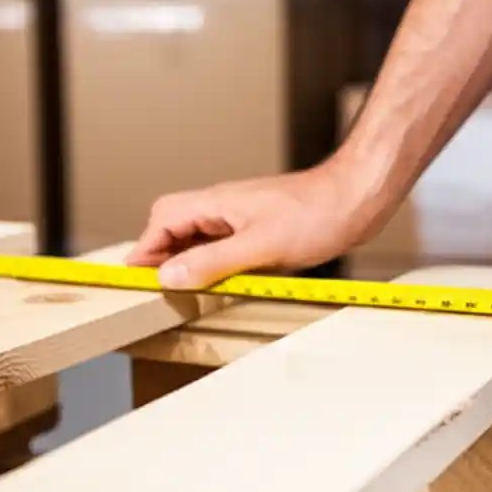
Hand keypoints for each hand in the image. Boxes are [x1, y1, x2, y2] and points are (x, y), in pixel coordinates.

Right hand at [125, 161, 386, 289]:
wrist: (357, 198)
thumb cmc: (315, 214)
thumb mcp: (259, 247)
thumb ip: (211, 262)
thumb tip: (168, 276)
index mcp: (214, 203)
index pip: (161, 221)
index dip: (144, 251)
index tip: (135, 280)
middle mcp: (222, 207)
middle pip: (173, 228)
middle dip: (162, 258)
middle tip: (159, 291)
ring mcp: (241, 218)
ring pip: (198, 239)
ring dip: (189, 264)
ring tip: (187, 293)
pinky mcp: (259, 230)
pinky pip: (223, 248)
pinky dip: (215, 267)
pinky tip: (224, 286)